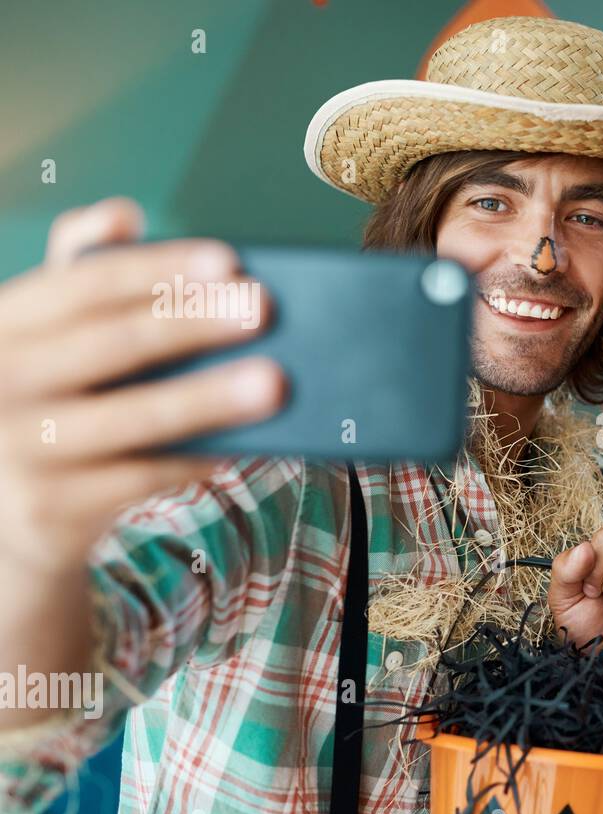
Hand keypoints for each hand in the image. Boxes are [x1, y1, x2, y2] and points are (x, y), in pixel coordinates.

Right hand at [0, 197, 284, 572]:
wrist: (3, 510)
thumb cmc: (46, 400)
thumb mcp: (46, 337)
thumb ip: (82, 273)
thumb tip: (121, 214)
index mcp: (3, 324)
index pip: (85, 284)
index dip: (158, 270)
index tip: (230, 259)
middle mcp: (1, 381)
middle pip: (113, 345)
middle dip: (193, 323)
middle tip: (264, 308)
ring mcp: (20, 448)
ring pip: (133, 418)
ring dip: (209, 398)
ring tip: (275, 382)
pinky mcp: (49, 508)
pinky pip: (140, 479)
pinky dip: (195, 459)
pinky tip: (245, 444)